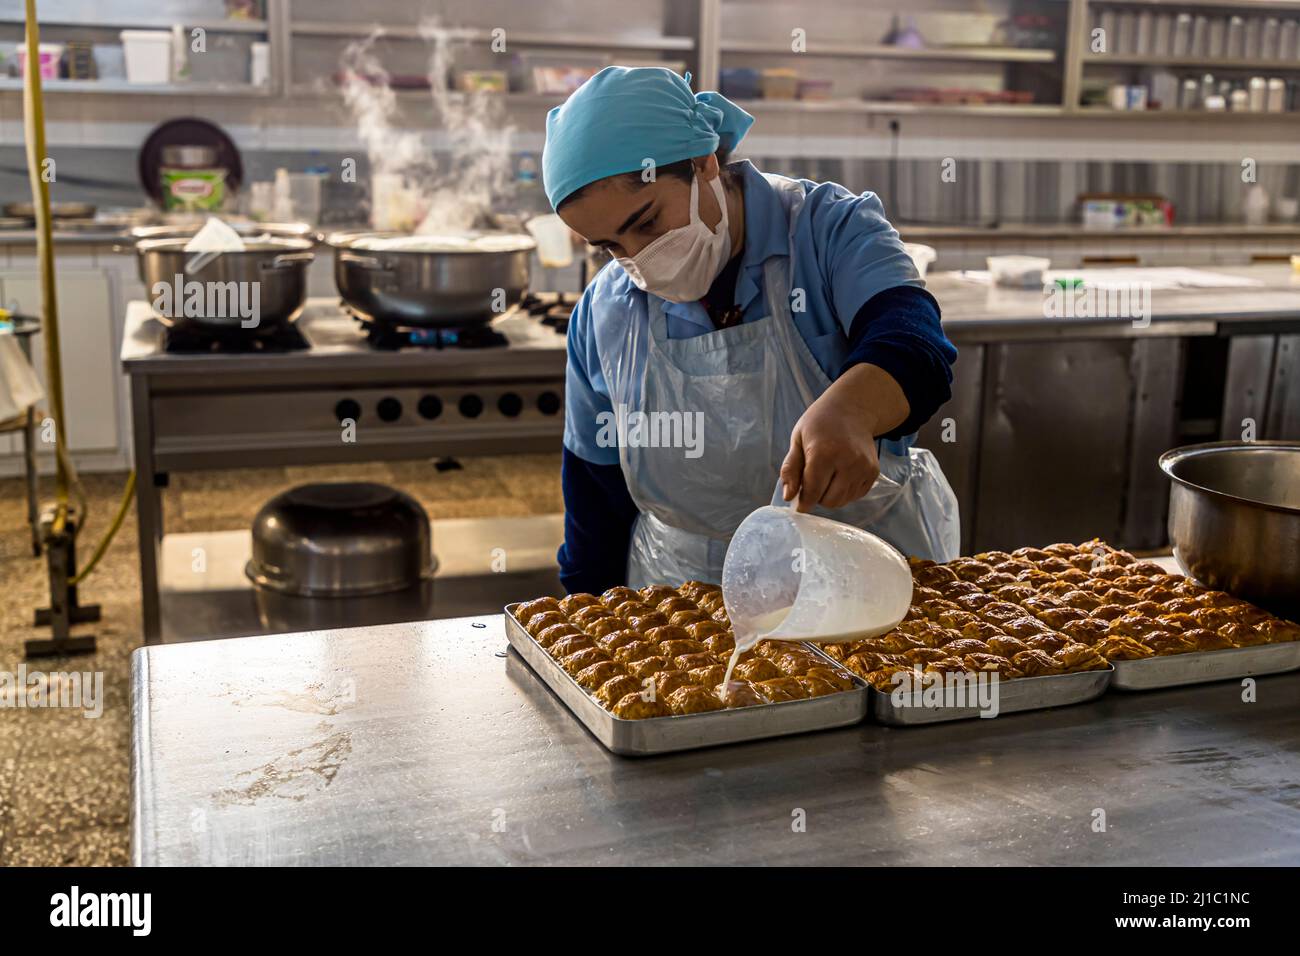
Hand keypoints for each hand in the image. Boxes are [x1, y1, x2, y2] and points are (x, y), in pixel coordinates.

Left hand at [779, 364, 907, 511]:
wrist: (852, 409)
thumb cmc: (820, 423)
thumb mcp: (797, 439)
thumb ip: (791, 469)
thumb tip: (788, 497)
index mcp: (824, 452)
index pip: (813, 492)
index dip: (803, 502)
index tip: (798, 504)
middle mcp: (848, 461)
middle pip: (828, 501)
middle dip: (816, 497)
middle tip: (812, 481)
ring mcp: (863, 467)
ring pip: (842, 501)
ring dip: (830, 495)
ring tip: (826, 475)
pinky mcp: (873, 472)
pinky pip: (855, 496)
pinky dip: (844, 491)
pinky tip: (840, 474)